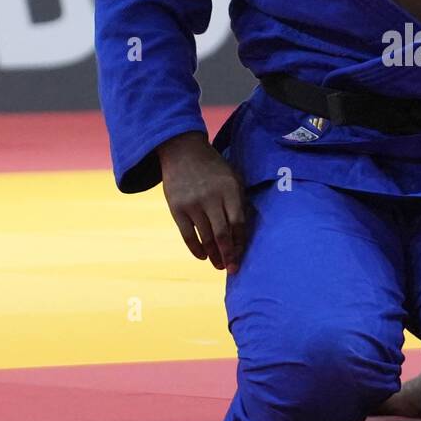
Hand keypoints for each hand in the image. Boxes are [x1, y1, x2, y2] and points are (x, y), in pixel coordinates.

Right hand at [158, 131, 247, 272]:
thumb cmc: (213, 167)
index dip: (240, 242)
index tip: (242, 255)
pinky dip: (195, 249)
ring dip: (213, 255)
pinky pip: (188, 235)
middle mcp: (211, 198)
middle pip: (222, 234)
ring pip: (205, 237)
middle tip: (232, 269)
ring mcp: (193, 204)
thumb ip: (238, 200)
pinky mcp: (177, 209)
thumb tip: (244, 231)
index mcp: (229, 190)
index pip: (238, 223)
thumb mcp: (232, 177)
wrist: (182, 151)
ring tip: (218, 265)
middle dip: (228, 255)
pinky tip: (202, 256)